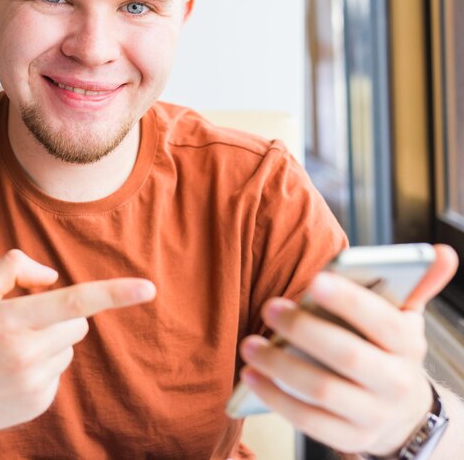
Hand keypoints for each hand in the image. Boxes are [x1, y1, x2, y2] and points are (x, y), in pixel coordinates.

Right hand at [0, 249, 154, 443]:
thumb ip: (15, 267)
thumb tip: (54, 277)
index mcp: (9, 320)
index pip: (74, 302)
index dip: (114, 293)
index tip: (149, 288)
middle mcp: (24, 355)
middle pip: (78, 323)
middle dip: (61, 316)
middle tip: (24, 322)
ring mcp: (33, 384)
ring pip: (69, 347)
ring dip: (51, 341)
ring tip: (11, 350)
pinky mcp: (38, 404)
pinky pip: (59, 372)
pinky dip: (44, 365)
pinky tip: (11, 372)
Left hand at [239, 244, 457, 455]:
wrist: (402, 413)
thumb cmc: (388, 350)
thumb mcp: (406, 318)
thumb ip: (416, 285)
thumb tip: (442, 251)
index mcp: (408, 345)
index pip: (384, 322)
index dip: (351, 302)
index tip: (314, 280)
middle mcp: (395, 383)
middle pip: (349, 357)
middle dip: (305, 331)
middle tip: (269, 307)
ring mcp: (372, 415)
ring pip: (323, 392)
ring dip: (281, 366)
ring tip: (249, 344)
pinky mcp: (349, 438)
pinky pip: (309, 422)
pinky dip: (276, 398)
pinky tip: (252, 375)